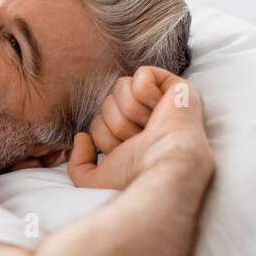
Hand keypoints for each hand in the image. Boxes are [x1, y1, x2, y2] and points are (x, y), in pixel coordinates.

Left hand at [68, 67, 213, 190]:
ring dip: (130, 111)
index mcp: (130, 140)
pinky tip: (159, 108)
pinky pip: (143, 74)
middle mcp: (147, 120)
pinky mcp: (177, 87)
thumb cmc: (135, 175)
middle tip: (139, 138)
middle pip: (108, 103)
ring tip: (149, 126)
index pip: (99, 122)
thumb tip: (81, 137)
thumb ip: (78, 166)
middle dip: (117, 124)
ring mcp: (163, 103)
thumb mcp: (95, 181)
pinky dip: (145, 92)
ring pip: (122, 86)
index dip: (104, 137)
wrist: (164, 166)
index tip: (125, 151)